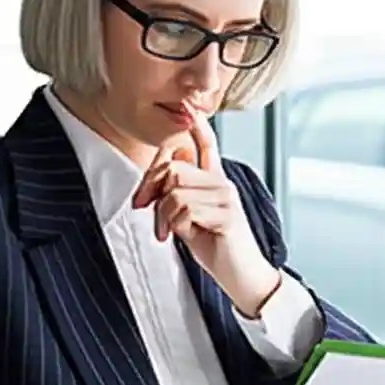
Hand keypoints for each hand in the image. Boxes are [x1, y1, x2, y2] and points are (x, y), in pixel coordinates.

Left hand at [132, 111, 280, 315]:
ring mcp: (227, 197)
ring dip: (164, 215)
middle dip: (151, 187)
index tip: (192, 109)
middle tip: (143, 208)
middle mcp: (223, 183)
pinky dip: (176, 225)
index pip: (206, 145)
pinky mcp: (227, 214)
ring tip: (171, 231)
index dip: (197, 126)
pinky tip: (188, 235)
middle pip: (175, 167)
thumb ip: (175, 197)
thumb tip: (155, 185)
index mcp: (215, 181)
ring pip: (175, 190)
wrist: (241, 275)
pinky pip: (184, 209)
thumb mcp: (187, 218)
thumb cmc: (215, 246)